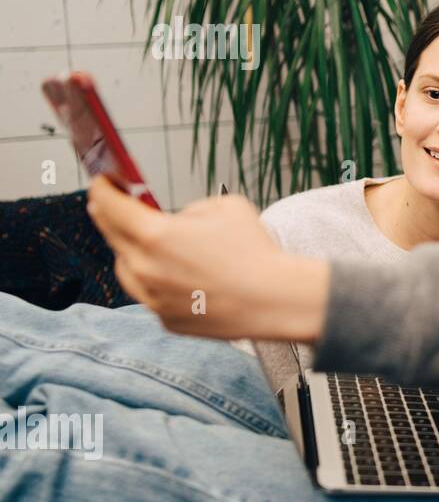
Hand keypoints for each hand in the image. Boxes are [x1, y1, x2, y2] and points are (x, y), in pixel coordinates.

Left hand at [86, 176, 328, 341]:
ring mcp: (152, 298)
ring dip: (132, 252)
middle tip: (113, 205)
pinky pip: (149, 294)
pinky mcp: (165, 319)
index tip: (103, 182)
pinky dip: (155, 281)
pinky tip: (179, 275)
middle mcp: (145, 268)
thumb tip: (174, 220)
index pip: (109, 205)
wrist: (274, 299)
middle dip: (110, 215)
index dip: (102, 188)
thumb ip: (188, 209)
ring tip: (153, 245)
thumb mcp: (224, 205)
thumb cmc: (254, 252)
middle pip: (111, 235)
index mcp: (155, 234)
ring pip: (126, 268)